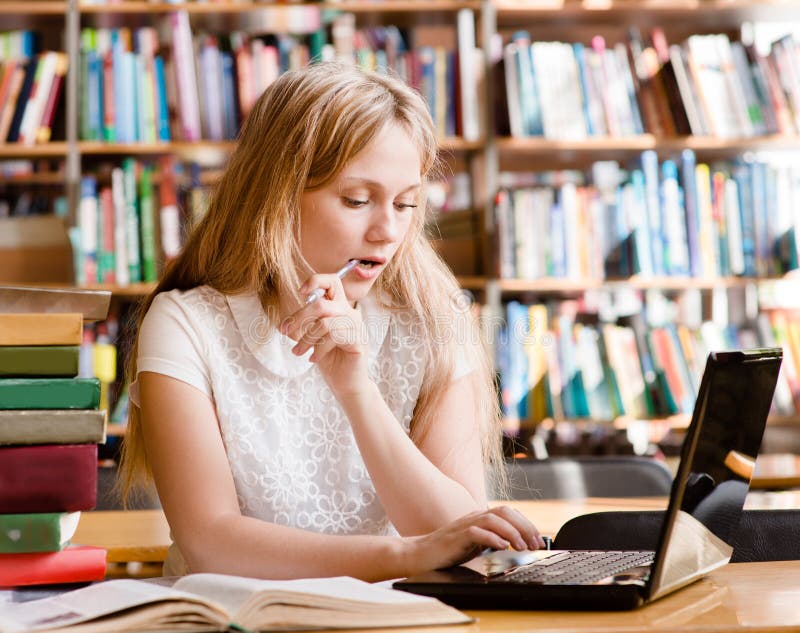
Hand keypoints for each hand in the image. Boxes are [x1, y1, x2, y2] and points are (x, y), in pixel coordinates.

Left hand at [279, 273, 367, 396]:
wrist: (346, 384)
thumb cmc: (331, 360)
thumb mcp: (311, 341)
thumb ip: (301, 329)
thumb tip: (281, 324)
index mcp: (340, 308)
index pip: (332, 281)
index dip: (316, 280)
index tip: (300, 292)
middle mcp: (350, 314)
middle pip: (322, 303)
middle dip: (299, 317)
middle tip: (285, 331)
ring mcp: (357, 327)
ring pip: (325, 322)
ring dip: (306, 338)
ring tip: (298, 352)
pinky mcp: (358, 341)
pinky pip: (334, 336)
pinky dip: (319, 348)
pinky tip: (313, 359)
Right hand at [400, 506, 547, 575]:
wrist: (422, 554)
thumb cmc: (449, 550)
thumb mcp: (476, 543)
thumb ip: (492, 540)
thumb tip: (516, 545)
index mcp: (480, 518)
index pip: (509, 513)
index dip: (527, 524)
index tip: (538, 540)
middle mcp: (474, 517)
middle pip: (504, 512)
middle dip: (524, 527)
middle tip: (535, 544)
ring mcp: (465, 525)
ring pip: (493, 519)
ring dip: (511, 532)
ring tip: (521, 547)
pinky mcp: (457, 536)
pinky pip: (476, 532)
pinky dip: (492, 538)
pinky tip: (501, 546)